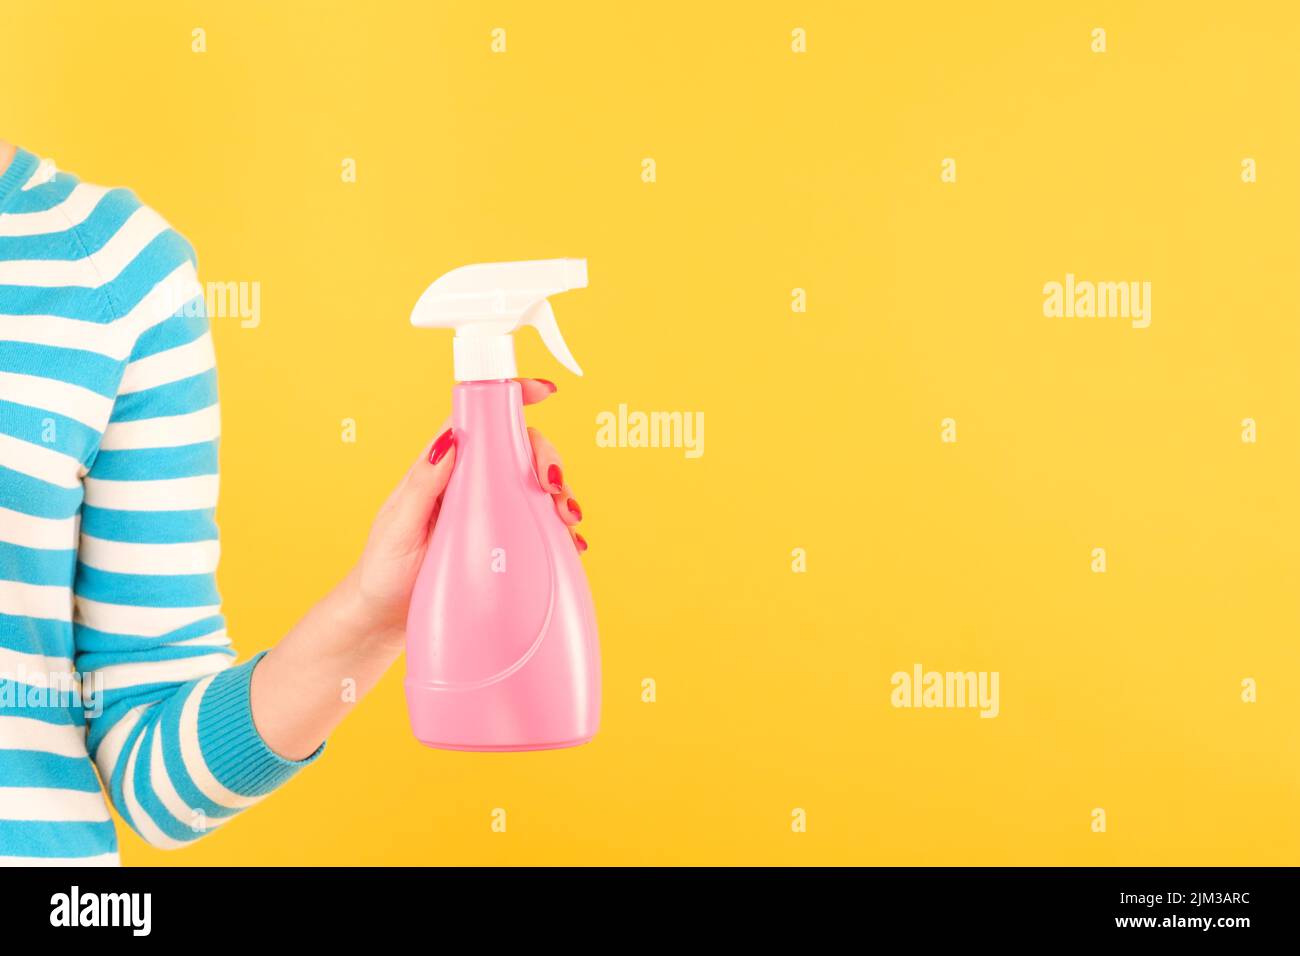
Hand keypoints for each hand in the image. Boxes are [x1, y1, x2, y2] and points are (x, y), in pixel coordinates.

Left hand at [341, 378, 586, 648]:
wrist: (385, 619)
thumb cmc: (383, 571)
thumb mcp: (397, 526)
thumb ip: (423, 485)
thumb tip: (450, 442)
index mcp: (442, 469)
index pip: (478, 420)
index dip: (510, 400)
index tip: (543, 391)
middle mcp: (469, 485)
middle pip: (518, 451)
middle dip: (547, 458)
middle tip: (554, 485)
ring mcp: (488, 514)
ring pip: (533, 487)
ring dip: (560, 494)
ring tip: (568, 518)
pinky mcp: (501, 543)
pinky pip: (537, 525)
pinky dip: (559, 530)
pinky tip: (571, 543)